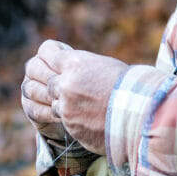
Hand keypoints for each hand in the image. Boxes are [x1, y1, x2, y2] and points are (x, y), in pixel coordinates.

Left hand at [26, 39, 128, 153]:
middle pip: (35, 72)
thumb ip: (81, 66)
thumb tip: (67, 68)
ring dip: (36, 91)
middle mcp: (66, 83)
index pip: (46, 52)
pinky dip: (51, 109)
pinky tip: (53, 106)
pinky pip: (49, 114)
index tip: (48, 55)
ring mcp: (65, 105)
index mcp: (77, 63)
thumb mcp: (104, 66)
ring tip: (37, 89)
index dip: (45, 53)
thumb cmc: (129, 86)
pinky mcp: (68, 124)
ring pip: (35, 95)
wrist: (141, 113)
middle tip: (37, 71)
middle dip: (35, 70)